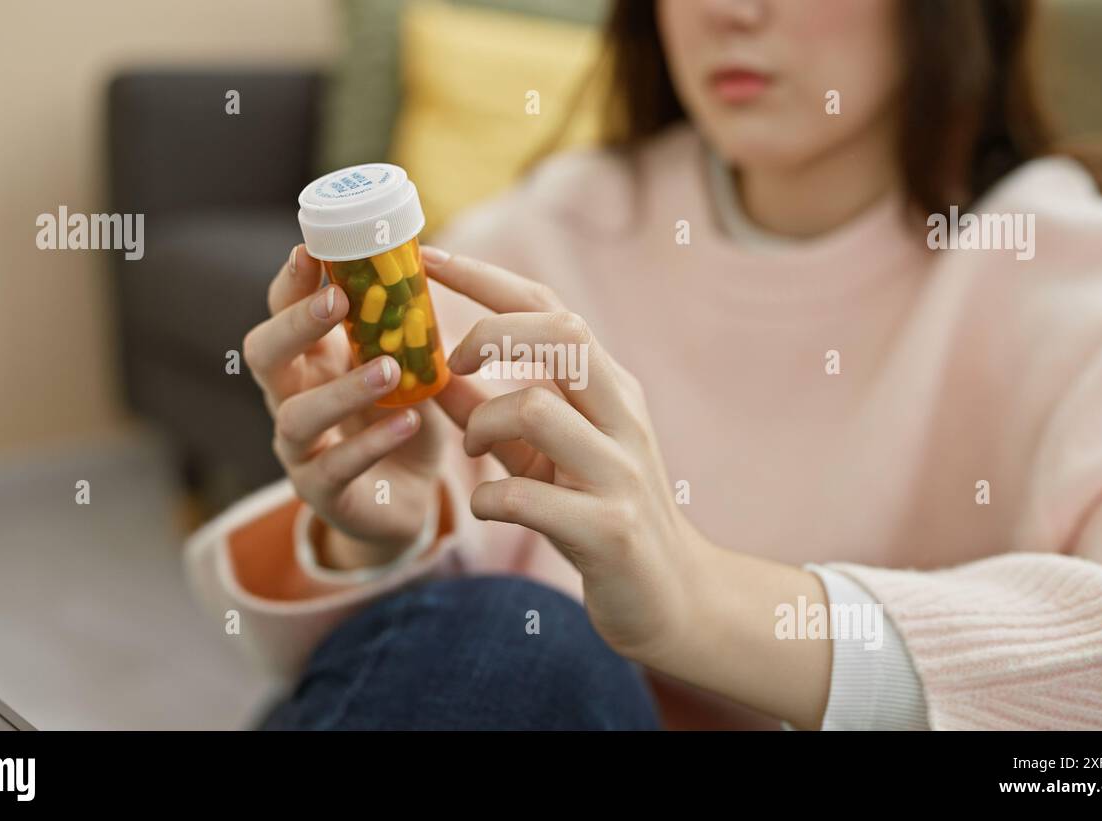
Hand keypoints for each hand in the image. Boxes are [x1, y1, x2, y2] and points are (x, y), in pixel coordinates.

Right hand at [243, 244, 447, 567]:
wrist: (406, 499)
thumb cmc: (399, 420)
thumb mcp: (404, 368)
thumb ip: (403, 328)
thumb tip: (422, 265)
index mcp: (308, 360)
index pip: (281, 312)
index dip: (290, 282)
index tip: (309, 250)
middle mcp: (290, 399)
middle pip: (264, 356)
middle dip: (295, 325)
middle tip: (337, 301)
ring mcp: (300, 449)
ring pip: (296, 416)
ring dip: (341, 389)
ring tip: (386, 369)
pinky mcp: (322, 493)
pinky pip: (335, 468)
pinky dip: (371, 443)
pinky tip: (407, 422)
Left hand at [427, 248, 832, 726]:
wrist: (673, 598)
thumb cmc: (601, 516)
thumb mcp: (545, 457)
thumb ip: (494, 415)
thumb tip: (433, 376)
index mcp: (610, 388)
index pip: (550, 307)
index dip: (485, 277)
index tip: (428, 255)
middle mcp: (623, 417)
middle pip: (560, 332)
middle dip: (488, 334)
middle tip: (452, 366)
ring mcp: (619, 471)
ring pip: (534, 408)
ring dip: (480, 425)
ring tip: (473, 451)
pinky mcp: (608, 529)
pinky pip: (525, 495)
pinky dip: (487, 497)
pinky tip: (489, 506)